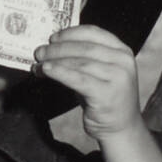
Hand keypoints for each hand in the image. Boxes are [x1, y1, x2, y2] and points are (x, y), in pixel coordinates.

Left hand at [35, 24, 140, 138]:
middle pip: (84, 47)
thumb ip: (83, 58)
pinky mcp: (106, 93)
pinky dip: (59, 72)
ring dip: (54, 61)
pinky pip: (78, 79)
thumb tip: (51, 48)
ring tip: (38, 65)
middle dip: (57, 48)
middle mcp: (123, 61)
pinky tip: (46, 70)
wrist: (121, 128)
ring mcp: (117, 77)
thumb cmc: (105, 99)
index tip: (52, 38)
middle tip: (39, 52)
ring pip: (79, 63)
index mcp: (122, 51)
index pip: (93, 33)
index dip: (70, 33)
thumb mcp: (98, 73)